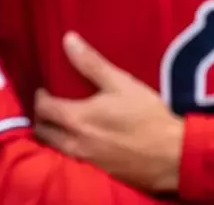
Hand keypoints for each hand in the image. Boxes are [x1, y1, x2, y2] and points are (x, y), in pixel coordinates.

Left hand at [33, 32, 182, 194]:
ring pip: (56, 149)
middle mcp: (75, 144)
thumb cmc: (148, 116)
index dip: (40, 97)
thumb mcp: (121, 83)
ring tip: (63, 123)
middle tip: (50, 107)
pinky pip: (73, 160)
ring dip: (54, 136)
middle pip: (43, 133)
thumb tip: (68, 39)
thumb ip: (91, 63)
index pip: (43, 109)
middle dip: (42, 119)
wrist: (173, 156)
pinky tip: (83, 140)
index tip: (45, 90)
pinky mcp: (100, 173)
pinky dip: (69, 149)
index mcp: (77, 119)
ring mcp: (86, 162)